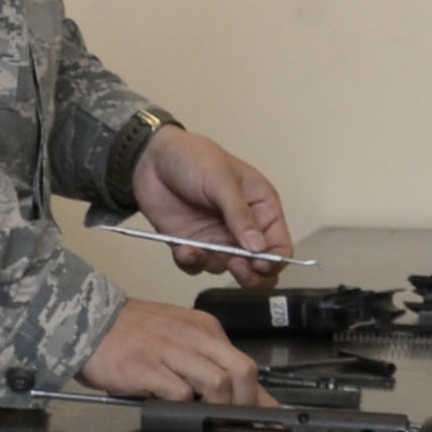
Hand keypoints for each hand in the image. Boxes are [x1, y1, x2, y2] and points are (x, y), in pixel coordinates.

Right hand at [77, 299, 268, 404]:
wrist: (88, 321)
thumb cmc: (133, 334)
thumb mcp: (179, 339)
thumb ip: (209, 362)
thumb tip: (242, 395)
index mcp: (204, 328)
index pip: (246, 363)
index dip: (259, 397)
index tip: (265, 419)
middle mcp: (192, 335)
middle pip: (242, 371)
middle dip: (246, 403)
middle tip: (235, 421)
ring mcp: (169, 350)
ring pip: (216, 383)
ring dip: (217, 408)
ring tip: (205, 418)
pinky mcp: (145, 368)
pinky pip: (179, 393)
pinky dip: (182, 407)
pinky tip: (173, 408)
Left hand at [133, 126, 291, 289]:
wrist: (152, 157)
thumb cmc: (193, 157)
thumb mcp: (221, 181)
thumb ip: (240, 215)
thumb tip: (258, 249)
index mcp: (262, 208)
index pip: (280, 245)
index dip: (274, 260)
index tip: (259, 263)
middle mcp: (243, 227)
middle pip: (259, 268)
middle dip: (250, 274)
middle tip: (235, 265)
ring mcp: (218, 237)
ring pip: (226, 269)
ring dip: (214, 264)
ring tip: (198, 249)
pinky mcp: (193, 244)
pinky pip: (196, 266)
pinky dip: (191, 263)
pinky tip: (184, 250)